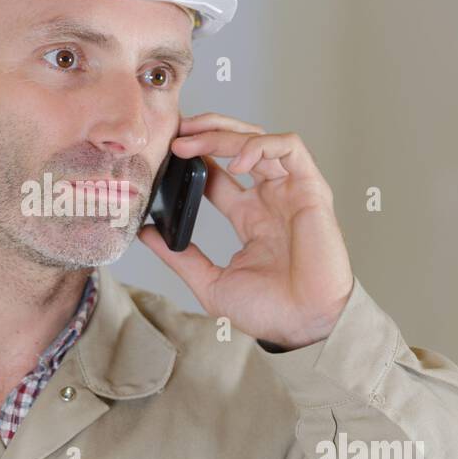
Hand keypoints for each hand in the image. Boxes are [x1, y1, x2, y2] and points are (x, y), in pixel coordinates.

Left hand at [137, 112, 353, 349]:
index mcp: (250, 218)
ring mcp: (291, 191)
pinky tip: (236, 164)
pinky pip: (289, 148)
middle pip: (238, 145)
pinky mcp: (311, 189)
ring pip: (259, 139)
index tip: (165, 153)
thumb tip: (146, 234)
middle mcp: (270, 199)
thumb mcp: (210, 282)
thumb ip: (179, 256)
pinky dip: (260, 146)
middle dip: (206, 131)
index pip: (218, 173)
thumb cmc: (270, 311)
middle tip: (175, 133)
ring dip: (224, 134)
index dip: (194, 156)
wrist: (304, 327)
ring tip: (191, 141)